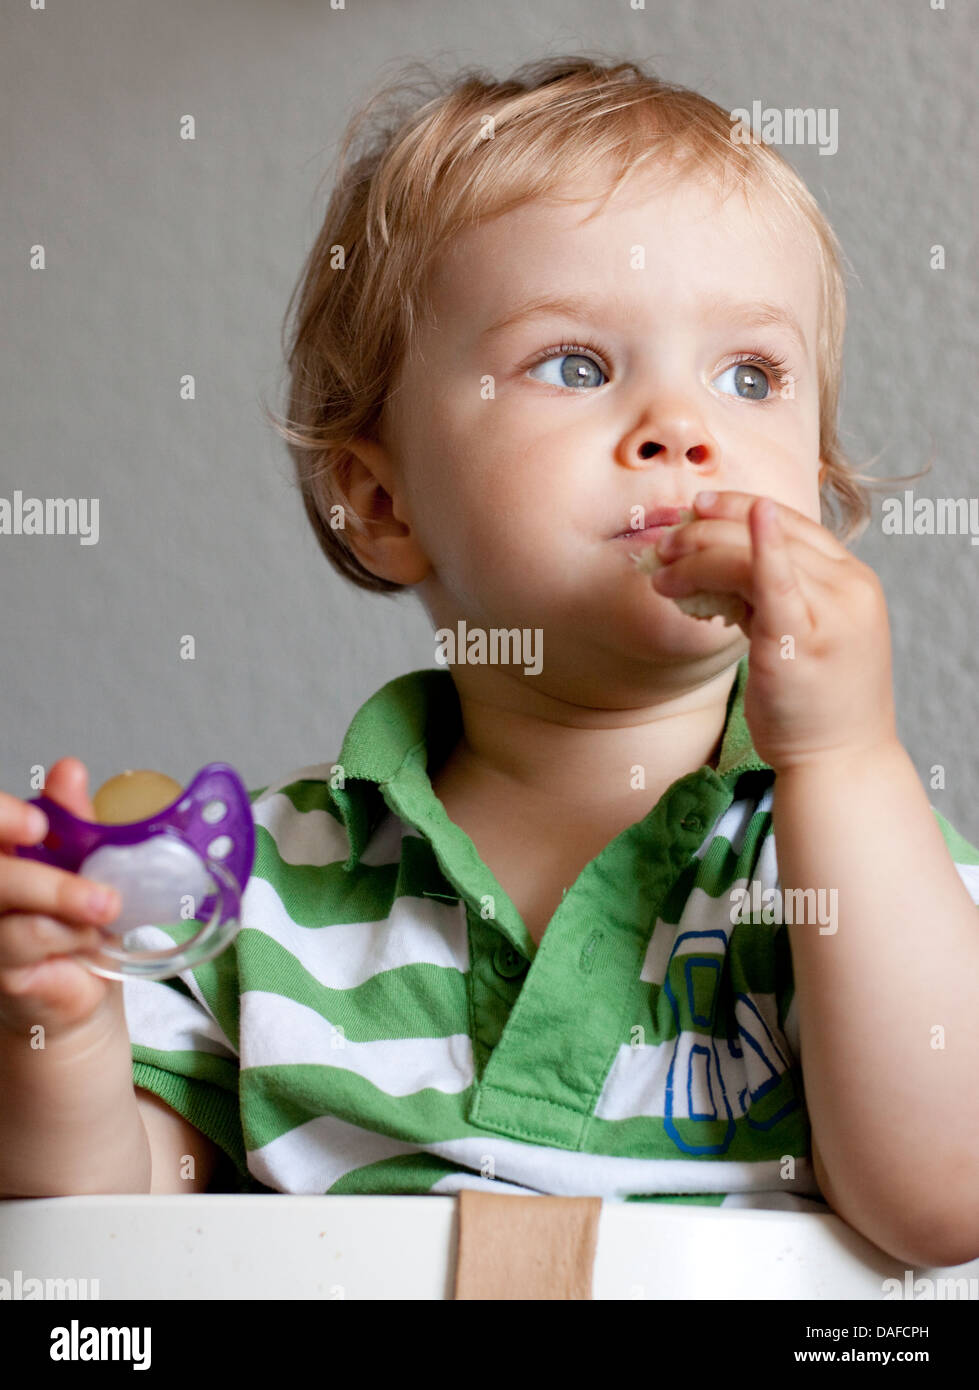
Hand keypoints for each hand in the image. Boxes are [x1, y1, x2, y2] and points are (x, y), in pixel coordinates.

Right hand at [0, 759, 122, 1038]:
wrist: (83, 992)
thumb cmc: (77, 923)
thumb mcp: (84, 864)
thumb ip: (70, 821)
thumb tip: (68, 769)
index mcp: (5, 854)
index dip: (1, 816)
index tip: (38, 823)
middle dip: (30, 857)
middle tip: (66, 853)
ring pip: (7, 895)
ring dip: (62, 897)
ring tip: (105, 906)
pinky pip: (25, 938)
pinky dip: (66, 933)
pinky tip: (88, 939)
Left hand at [651, 491, 899, 771]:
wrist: (840, 762)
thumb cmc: (815, 706)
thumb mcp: (800, 637)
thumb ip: (773, 597)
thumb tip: (716, 567)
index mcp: (853, 581)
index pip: (793, 524)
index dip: (740, 508)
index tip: (698, 508)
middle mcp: (850, 587)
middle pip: (770, 531)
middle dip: (708, 530)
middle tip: (665, 543)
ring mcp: (830, 610)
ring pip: (752, 555)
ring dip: (697, 555)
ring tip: (662, 574)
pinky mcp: (801, 636)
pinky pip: (772, 578)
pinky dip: (752, 545)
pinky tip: (716, 525)